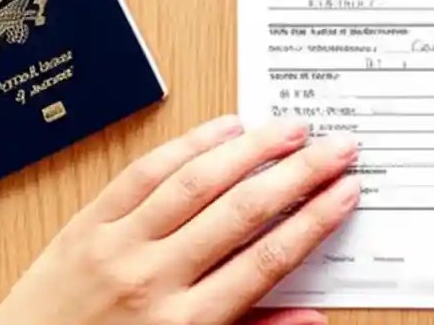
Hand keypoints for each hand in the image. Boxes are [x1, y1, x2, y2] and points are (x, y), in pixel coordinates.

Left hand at [0, 116, 359, 324]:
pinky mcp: (88, 223)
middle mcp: (155, 280)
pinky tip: (223, 129)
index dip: (314, 220)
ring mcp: (119, 246)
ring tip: (291, 128)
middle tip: (337, 146)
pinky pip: (144, 174)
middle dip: (298, 173)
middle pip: (242, 212)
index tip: (345, 191)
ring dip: (251, 149)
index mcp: (185, 324)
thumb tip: (314, 320)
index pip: (266, 260)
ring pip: (197, 181)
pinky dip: (188, 145)